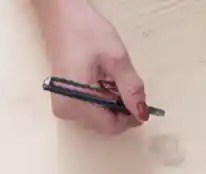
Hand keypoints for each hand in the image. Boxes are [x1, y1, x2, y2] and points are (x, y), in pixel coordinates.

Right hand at [35, 0, 148, 134]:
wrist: (62, 15)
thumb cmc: (87, 32)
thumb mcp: (116, 58)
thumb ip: (131, 88)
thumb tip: (143, 114)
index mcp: (76, 103)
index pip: (110, 126)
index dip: (129, 117)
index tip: (140, 100)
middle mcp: (66, 111)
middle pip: (104, 124)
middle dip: (120, 109)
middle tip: (125, 82)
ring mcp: (63, 107)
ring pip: (98, 118)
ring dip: (112, 103)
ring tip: (111, 77)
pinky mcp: (64, 100)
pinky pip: (90, 109)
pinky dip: (102, 99)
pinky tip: (102, 80)